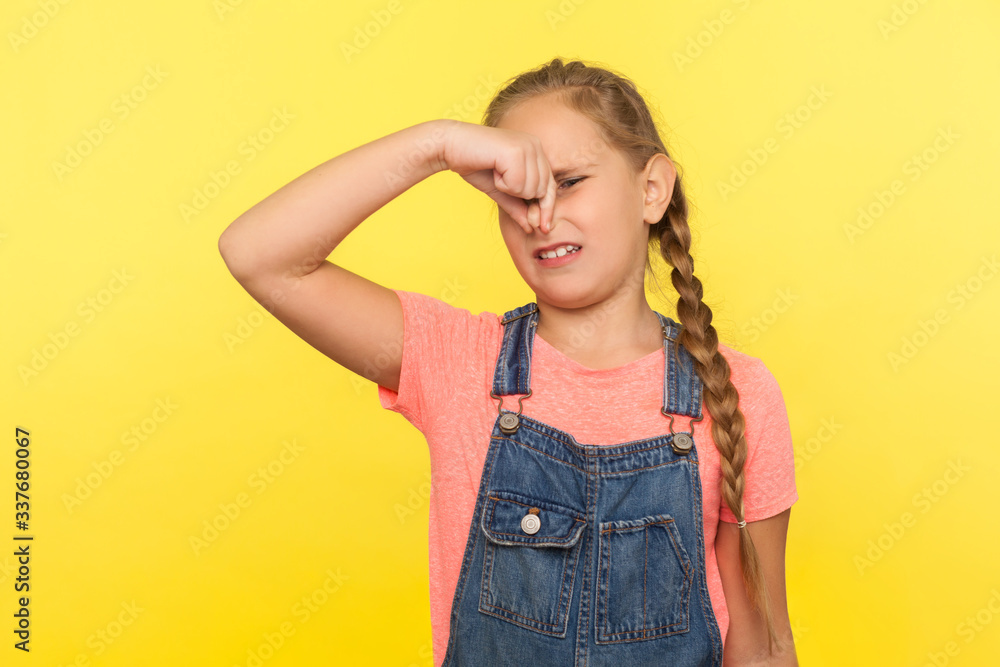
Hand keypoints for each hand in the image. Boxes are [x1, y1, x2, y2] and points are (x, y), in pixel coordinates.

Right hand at [440, 120, 556, 233]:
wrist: (450, 145)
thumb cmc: (475, 164)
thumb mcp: (500, 190)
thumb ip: (517, 205)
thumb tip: (531, 227)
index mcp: (535, 150)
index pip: (551, 186)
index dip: (547, 209)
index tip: (543, 228)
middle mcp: (535, 145)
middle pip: (542, 191)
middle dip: (520, 196)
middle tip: (500, 181)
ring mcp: (527, 146)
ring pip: (530, 189)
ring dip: (508, 188)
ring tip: (495, 172)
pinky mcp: (515, 151)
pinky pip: (517, 185)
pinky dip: (502, 184)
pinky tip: (493, 169)